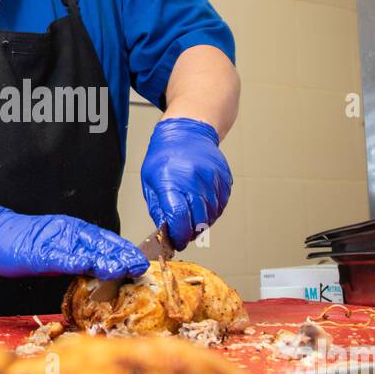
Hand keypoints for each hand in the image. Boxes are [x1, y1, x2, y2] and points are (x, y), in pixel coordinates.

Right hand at [0, 207, 148, 279]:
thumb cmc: (23, 244)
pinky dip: (73, 260)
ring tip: (124, 266)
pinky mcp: (38, 251)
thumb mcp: (56, 253)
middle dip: (122, 255)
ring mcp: (54, 242)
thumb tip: (101, 269)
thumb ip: (78, 259)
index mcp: (74, 234)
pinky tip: (86, 265)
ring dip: (105, 257)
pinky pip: (58, 256)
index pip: (105, 242)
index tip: (141, 262)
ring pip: (85, 248)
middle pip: (101, 244)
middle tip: (141, 265)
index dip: (124, 252)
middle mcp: (69, 234)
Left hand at [140, 117, 231, 248]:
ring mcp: (211, 178)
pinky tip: (203, 206)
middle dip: (190, 233)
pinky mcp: (223, 178)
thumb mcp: (150, 181)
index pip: (179, 217)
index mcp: (171, 181)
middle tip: (184, 234)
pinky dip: (213, 211)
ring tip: (192, 219)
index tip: (176, 241)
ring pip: (212, 214)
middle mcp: (194, 179)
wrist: (187, 132)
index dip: (178, 235)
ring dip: (202, 223)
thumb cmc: (165, 155)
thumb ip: (158, 207)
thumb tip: (164, 230)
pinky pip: (221, 204)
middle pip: (198, 219)